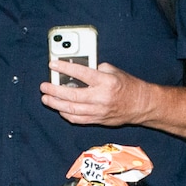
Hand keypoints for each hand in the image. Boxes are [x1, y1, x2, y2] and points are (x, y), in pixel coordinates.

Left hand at [39, 62, 154, 127]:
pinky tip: (59, 109)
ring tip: (46, 98)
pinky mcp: (97, 120)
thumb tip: (77, 70)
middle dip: (54, 90)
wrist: (141, 105)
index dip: (64, 68)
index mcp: (105, 81)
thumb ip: (95, 69)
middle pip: (71, 95)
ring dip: (56, 104)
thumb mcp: (113, 71)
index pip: (80, 73)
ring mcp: (98, 111)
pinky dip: (66, 114)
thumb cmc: (128, 86)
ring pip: (71, 110)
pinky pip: (77, 119)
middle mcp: (100, 97)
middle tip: (44, 86)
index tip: (53, 64)